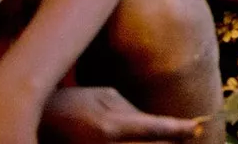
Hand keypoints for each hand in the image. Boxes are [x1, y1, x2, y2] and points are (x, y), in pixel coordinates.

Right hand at [36, 87, 202, 143]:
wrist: (40, 121)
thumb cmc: (75, 103)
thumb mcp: (107, 98)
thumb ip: (135, 113)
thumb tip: (159, 126)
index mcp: (114, 127)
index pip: (158, 130)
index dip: (181, 130)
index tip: (197, 127)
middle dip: (172, 143)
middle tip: (189, 134)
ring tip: (169, 139)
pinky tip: (150, 142)